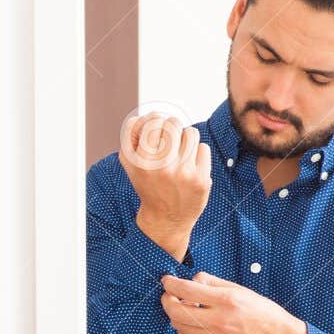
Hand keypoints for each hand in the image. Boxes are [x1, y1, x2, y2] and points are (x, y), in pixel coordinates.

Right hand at [119, 112, 210, 261]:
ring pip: (191, 133)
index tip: (157, 130)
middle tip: (170, 142)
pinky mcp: (201, 180)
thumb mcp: (130, 163)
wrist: (166, 219)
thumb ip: (131, 135)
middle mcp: (162, 167)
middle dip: (172, 129)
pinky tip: (190, 167)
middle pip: (174, 123)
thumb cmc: (148, 184)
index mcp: (142, 162)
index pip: (154, 120)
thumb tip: (150, 115)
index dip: (157, 121)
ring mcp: (184, 174)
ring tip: (180, 154)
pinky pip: (203, 148)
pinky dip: (197, 154)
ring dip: (186, 140)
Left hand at [159, 272, 308, 333]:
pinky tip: (193, 321)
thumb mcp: (241, 290)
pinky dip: (185, 328)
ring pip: (179, 327)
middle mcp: (217, 321)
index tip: (167, 280)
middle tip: (168, 294)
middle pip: (175, 312)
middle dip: (166, 300)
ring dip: (175, 315)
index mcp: (226, 301)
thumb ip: (214, 283)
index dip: (171, 283)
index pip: (186, 290)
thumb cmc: (263, 313)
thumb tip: (194, 279)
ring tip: (184, 307)